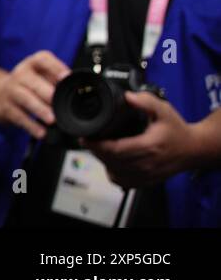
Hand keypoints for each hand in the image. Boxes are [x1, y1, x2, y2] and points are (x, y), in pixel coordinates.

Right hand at [0, 50, 69, 137]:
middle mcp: (21, 75)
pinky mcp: (7, 108)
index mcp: (32, 64)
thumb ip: (57, 81)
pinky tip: (41, 132)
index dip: (55, 66)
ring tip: (51, 119)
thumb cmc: (28, 85)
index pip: (43, 59)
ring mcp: (12, 91)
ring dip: (39, 109)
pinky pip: (20, 117)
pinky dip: (31, 126)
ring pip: (25, 99)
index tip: (66, 76)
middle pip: (33, 82)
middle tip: (56, 101)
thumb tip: (79, 90)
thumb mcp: (39, 76)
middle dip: (46, 92)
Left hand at [85, 93, 203, 187]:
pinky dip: (113, 173)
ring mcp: (147, 175)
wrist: (194, 149)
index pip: (114, 150)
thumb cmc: (177, 130)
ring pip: (115, 174)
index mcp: (148, 146)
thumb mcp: (163, 109)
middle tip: (88, 140)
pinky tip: (110, 162)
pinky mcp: (148, 182)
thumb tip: (127, 97)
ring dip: (103, 162)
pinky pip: (124, 182)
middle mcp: (147, 164)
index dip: (96, 145)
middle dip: (96, 151)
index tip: (85, 137)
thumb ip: (145, 101)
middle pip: (111, 162)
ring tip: (98, 149)